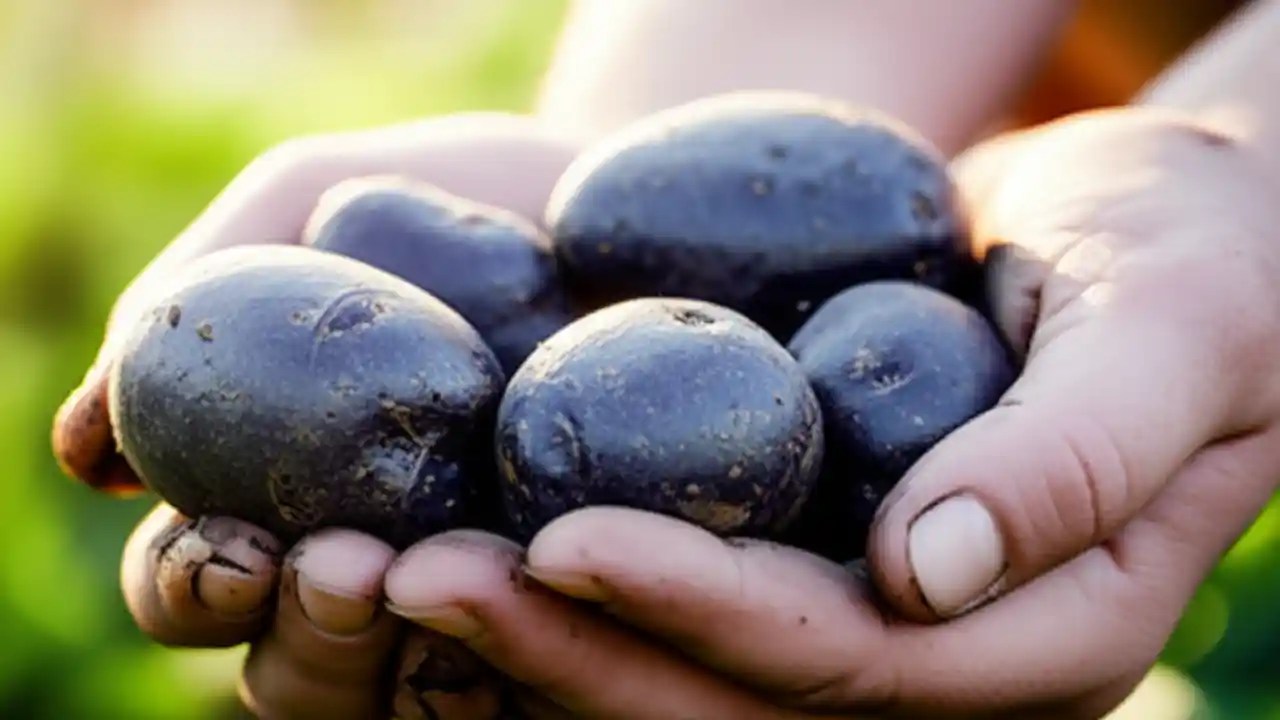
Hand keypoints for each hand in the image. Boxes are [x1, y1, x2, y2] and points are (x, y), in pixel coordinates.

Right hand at [56, 113, 582, 718]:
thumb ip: (200, 297)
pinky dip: (531, 658)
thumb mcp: (313, 200)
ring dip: (405, 666)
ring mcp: (483, 596)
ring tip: (436, 582)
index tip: (234, 543)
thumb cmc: (456, 196)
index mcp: (280, 493)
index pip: (198, 582)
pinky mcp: (590, 604)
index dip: (192, 584)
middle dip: (303, 639)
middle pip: (294, 670)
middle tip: (346, 572)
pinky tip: (552, 599)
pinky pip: (547, 678)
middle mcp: (373, 563)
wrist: (625, 195)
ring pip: (407, 696)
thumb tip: (84, 451)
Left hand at [377, 107, 1279, 718]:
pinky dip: (571, 592)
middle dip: (576, 648)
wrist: (1163, 238)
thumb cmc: (1186, 262)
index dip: (700, 613)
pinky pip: (679, 612)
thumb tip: (927, 571)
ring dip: (540, 637)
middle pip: (736, 700)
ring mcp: (879, 626)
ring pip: (686, 679)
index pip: (850, 663)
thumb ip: (1076, 454)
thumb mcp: (1168, 328)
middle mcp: (951, 664)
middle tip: (418, 575)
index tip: (565, 540)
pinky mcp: (819, 567)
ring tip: (402, 570)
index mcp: (1049, 637)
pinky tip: (466, 541)